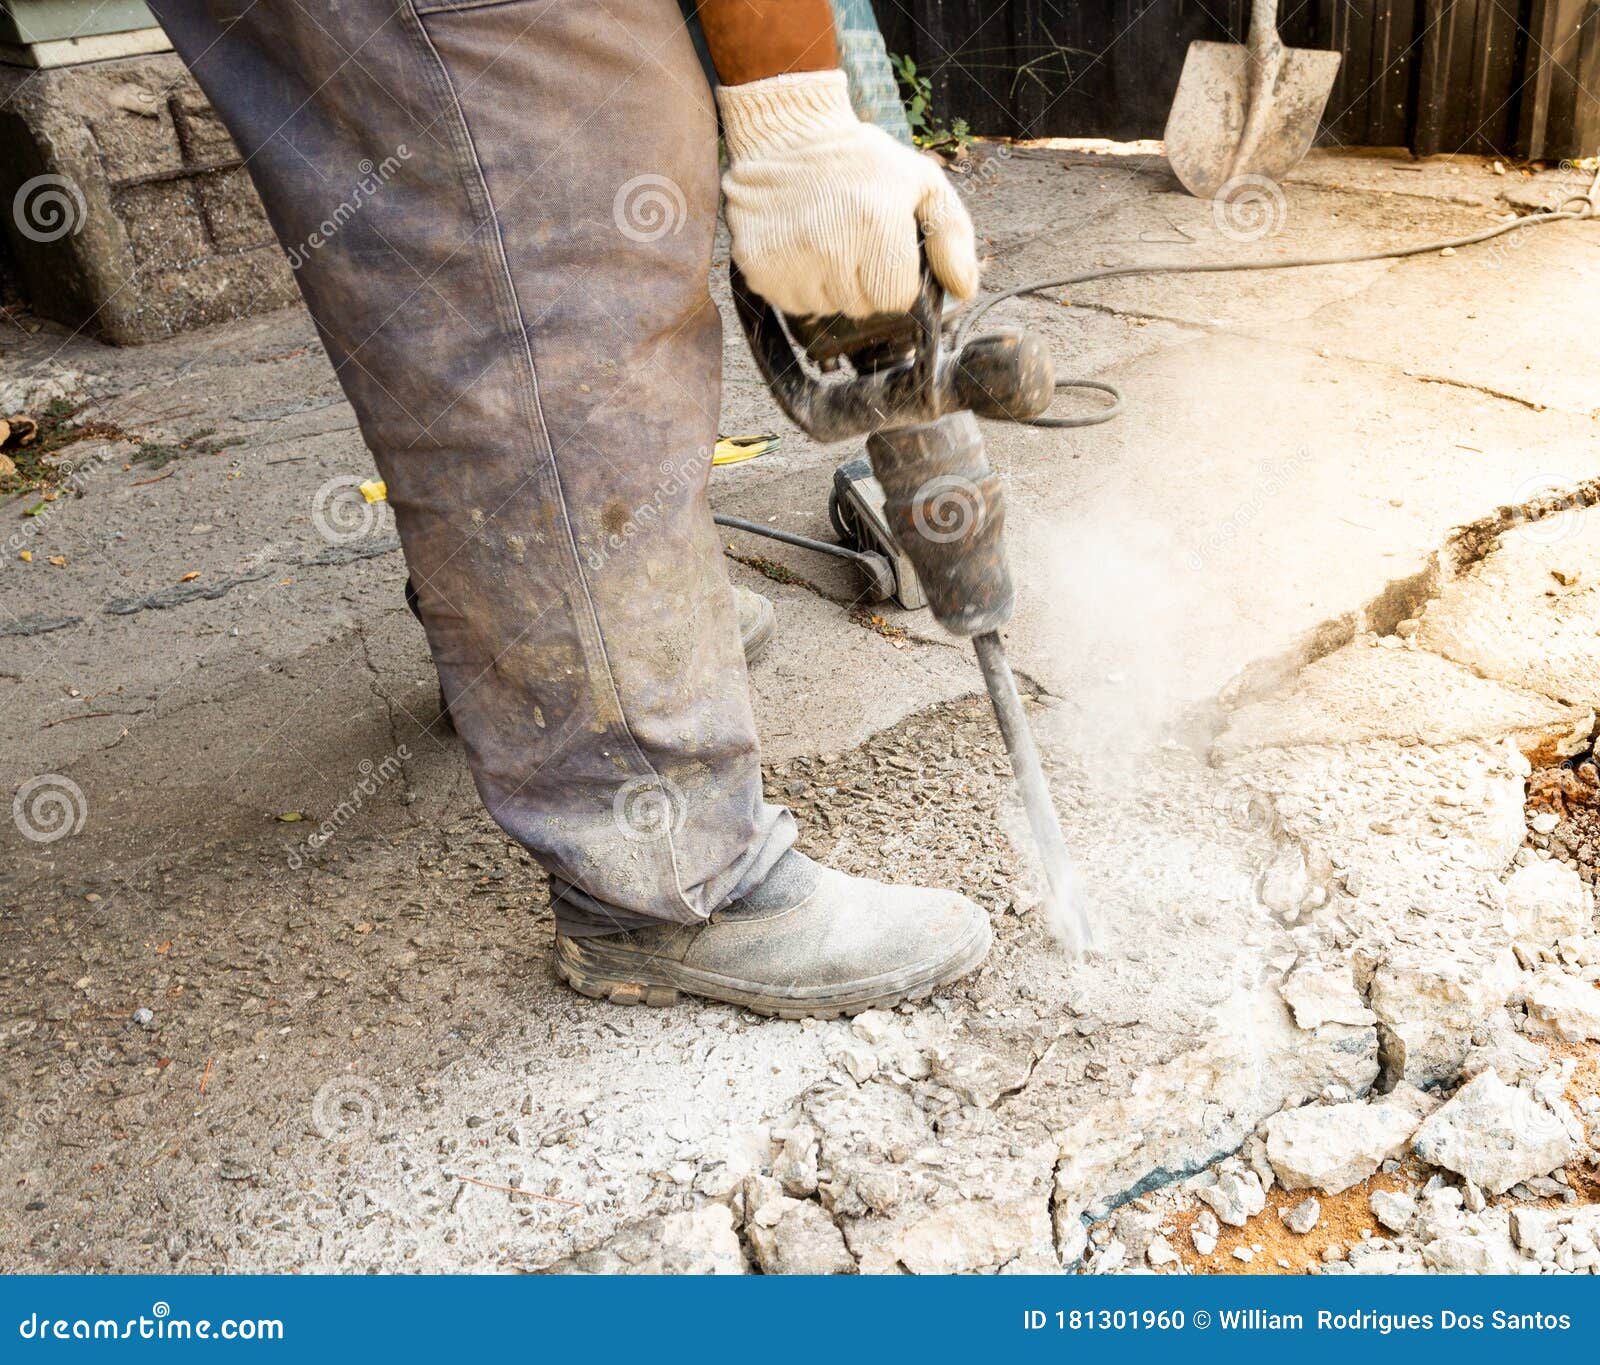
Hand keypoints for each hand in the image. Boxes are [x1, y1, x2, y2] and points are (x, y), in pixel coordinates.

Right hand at [718, 70, 978, 317]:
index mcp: (876, 225)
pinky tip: (800, 247)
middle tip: (852, 241)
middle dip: (863, 284)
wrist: (787, 133)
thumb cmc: (861, 161)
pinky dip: (798, 284)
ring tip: (824, 240)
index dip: (894, 280)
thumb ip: (952, 235)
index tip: (884, 252)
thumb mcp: (921, 181)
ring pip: (825, 309)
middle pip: (861, 308)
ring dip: (830, 287)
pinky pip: (790, 303)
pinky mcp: (756, 266)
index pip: (895, 299)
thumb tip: (963, 290)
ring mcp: (789, 260)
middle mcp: (830, 247)